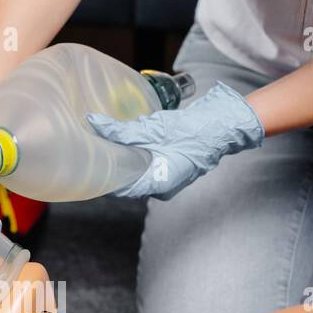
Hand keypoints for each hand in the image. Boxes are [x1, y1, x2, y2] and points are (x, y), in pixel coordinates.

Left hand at [86, 82, 264, 200]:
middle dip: (113, 165)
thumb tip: (93, 123)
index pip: (121, 188)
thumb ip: (121, 130)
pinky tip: (128, 143)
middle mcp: (161, 189)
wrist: (221, 125)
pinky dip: (137, 157)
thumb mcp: (152, 129)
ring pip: (136, 174)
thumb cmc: (192, 129)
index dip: (104, 174)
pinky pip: (146, 168)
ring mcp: (167, 182)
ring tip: (109, 143)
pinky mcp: (169, 172)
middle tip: (96, 147)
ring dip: (124, 159)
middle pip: (127, 181)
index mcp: (158, 185)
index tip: (91, 159)